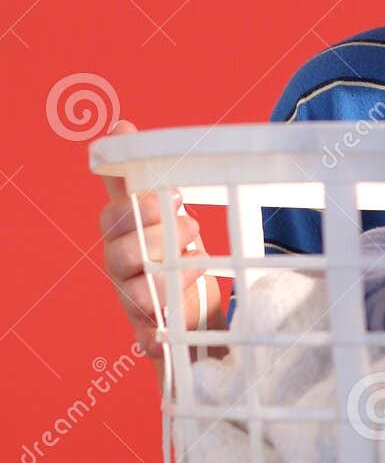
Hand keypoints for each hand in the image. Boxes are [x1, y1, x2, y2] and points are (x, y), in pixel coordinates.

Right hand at [98, 118, 219, 359]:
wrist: (189, 317)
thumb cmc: (170, 258)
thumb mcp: (161, 215)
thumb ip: (140, 178)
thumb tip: (119, 126)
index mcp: (122, 236)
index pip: (112, 215)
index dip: (139, 205)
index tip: (172, 196)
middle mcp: (120, 269)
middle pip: (120, 252)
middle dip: (158, 237)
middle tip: (193, 226)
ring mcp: (131, 303)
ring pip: (134, 292)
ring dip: (166, 278)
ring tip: (193, 268)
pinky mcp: (149, 336)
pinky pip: (147, 336)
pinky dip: (159, 332)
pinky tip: (173, 325)